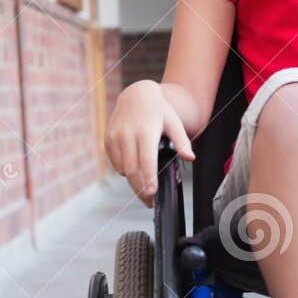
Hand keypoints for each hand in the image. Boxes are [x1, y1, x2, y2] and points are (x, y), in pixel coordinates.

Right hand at [105, 80, 194, 207]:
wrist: (136, 95)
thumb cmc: (159, 111)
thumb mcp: (174, 122)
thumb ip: (182, 141)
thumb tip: (190, 158)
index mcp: (145, 132)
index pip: (146, 161)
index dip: (148, 179)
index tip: (152, 193)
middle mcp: (127, 135)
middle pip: (132, 170)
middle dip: (140, 189)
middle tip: (149, 201)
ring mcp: (115, 137)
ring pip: (122, 169)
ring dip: (133, 180)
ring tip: (144, 184)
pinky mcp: (107, 140)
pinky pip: (115, 164)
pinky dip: (124, 170)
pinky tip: (134, 169)